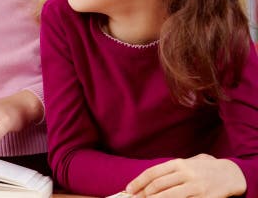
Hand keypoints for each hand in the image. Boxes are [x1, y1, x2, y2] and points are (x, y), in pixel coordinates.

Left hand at [126, 154, 246, 197]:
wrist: (230, 174)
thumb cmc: (203, 169)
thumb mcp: (186, 164)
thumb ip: (169, 171)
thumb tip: (147, 182)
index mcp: (179, 163)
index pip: (153, 173)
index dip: (138, 182)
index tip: (129, 189)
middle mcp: (186, 174)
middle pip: (158, 186)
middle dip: (144, 194)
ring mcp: (195, 187)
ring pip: (169, 196)